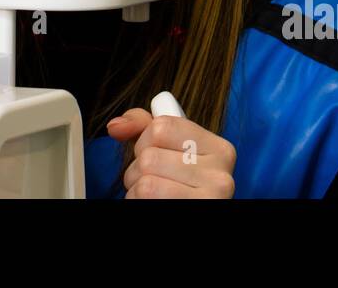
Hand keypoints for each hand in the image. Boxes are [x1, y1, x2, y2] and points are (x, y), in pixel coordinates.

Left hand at [107, 108, 236, 198]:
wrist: (187, 210)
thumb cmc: (176, 184)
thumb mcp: (166, 147)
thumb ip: (142, 126)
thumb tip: (115, 126)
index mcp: (219, 149)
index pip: (160, 127)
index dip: (144, 141)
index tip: (156, 154)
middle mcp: (221, 174)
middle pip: (149, 158)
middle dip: (138, 171)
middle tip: (153, 181)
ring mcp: (212, 199)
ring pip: (145, 184)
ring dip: (136, 191)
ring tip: (153, 196)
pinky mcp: (198, 211)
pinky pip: (146, 199)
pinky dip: (137, 202)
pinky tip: (155, 204)